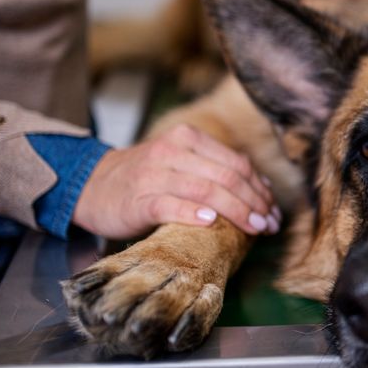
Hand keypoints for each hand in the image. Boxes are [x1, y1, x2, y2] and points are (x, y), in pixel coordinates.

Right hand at [73, 124, 279, 239]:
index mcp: (188, 138)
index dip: (260, 189)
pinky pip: (170, 205)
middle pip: (227, 177)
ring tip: (254, 228)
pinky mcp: (138, 199)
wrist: (93, 186)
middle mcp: (172, 151)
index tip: (273, 212)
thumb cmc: (146, 179)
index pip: (237, 163)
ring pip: (206, 190)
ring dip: (236, 212)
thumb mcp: (182, 164)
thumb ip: (216, 172)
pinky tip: (211, 222)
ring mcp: (154, 174)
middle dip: (255, 203)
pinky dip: (193, 213)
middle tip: (269, 225)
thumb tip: (262, 192)